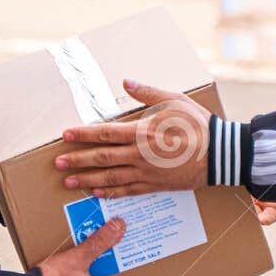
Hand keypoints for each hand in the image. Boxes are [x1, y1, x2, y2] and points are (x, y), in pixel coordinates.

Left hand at [58, 80, 210, 197]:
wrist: (218, 154)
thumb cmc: (197, 125)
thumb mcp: (174, 100)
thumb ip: (147, 93)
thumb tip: (126, 82)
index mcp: (142, 132)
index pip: (104, 133)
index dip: (82, 134)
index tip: (65, 135)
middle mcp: (139, 154)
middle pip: (101, 157)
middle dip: (77, 160)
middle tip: (57, 163)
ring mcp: (146, 172)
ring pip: (110, 177)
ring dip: (87, 179)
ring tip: (69, 181)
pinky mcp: (154, 185)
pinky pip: (127, 190)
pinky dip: (110, 192)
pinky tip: (97, 193)